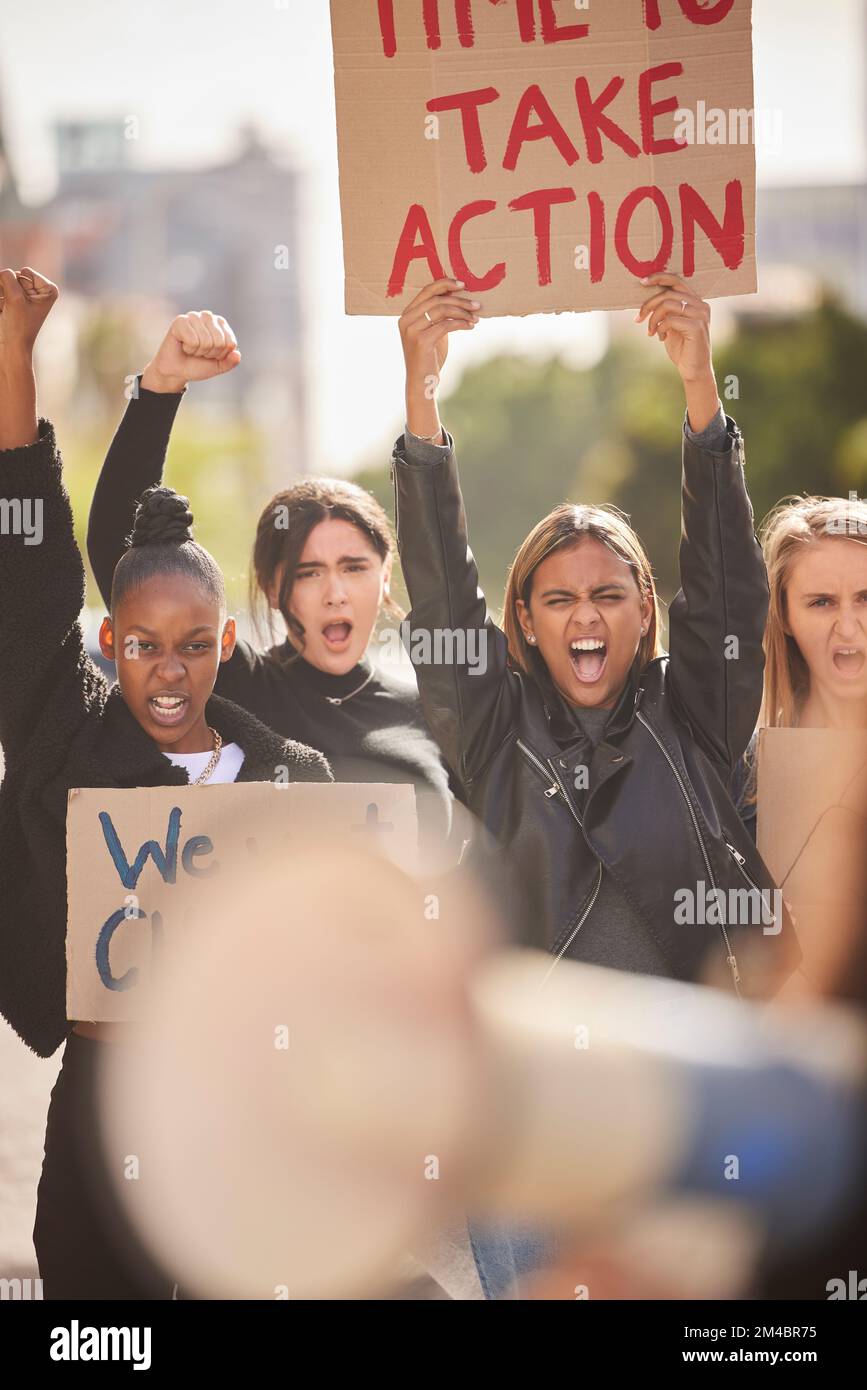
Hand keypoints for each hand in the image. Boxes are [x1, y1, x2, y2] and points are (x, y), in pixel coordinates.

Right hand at [0, 267, 57, 356]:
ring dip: (2, 294)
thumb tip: (2, 272)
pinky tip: (4, 310)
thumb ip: (7, 276)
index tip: (24, 306)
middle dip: (9, 290)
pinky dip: (0, 299)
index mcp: (48, 289)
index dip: (19, 288)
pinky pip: (1, 289)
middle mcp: (39, 290)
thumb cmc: (18, 326)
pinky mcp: (15, 300)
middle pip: (15, 275)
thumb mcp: (15, 297)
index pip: (25, 272)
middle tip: (14, 309)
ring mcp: (26, 294)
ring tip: (8, 310)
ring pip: (5, 281)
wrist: (11, 347)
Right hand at [141, 311, 240, 392]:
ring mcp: (194, 316)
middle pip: (219, 342)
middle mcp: (208, 316)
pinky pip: (192, 340)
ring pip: (206, 341)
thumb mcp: (218, 366)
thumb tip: (237, 354)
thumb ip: (230, 362)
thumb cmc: (197, 365)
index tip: (210, 355)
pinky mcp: (180, 320)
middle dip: (209, 353)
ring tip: (191, 349)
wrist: (176, 371)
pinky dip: (188, 348)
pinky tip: (183, 345)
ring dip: (198, 351)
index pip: (230, 343)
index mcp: (221, 323)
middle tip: (199, 352)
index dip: (221, 355)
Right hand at [399, 279, 478, 436]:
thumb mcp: (433, 331)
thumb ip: (439, 315)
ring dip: (462, 311)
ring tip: (476, 317)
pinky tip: (470, 326)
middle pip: (436, 299)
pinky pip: (445, 325)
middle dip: (459, 300)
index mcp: (407, 314)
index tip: (463, 285)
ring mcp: (412, 330)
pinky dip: (461, 324)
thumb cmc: (430, 357)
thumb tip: (458, 296)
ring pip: (442, 310)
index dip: (445, 284)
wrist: (422, 382)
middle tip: (477, 304)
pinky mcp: (421, 341)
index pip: (426, 291)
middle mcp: (406, 319)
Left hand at [635, 274, 712, 382]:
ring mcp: (701, 315)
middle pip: (668, 293)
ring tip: (651, 331)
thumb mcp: (671, 325)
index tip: (641, 282)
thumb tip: (646, 299)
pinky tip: (661, 337)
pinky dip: (660, 328)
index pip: (676, 281)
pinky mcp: (697, 327)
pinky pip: (670, 320)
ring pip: (667, 304)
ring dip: (653, 319)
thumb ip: (665, 311)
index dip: (658, 278)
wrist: (693, 370)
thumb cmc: (682, 348)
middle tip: (638, 319)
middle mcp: (701, 304)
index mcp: (696, 301)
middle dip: (649, 304)